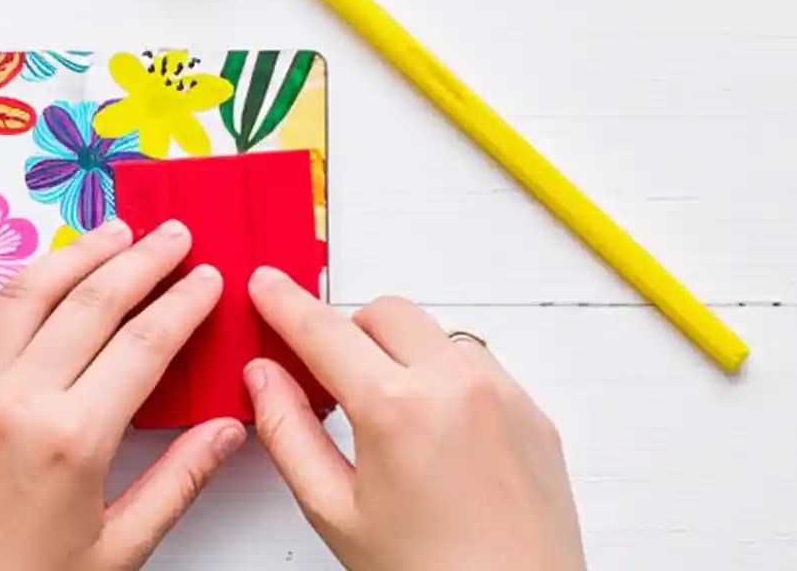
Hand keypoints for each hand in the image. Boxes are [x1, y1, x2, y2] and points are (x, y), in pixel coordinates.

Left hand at [0, 219, 246, 570]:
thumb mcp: (118, 549)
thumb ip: (178, 481)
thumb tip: (227, 431)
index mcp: (70, 441)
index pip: (142, 345)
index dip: (182, 303)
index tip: (207, 277)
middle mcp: (16, 403)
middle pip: (90, 303)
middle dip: (140, 260)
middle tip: (173, 235)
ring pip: (28, 296)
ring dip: (76, 255)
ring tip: (113, 232)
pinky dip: (16, 289)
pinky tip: (40, 277)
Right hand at [245, 268, 585, 570]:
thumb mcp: (335, 511)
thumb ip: (289, 433)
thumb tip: (263, 380)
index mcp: (397, 408)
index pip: (323, 330)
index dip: (285, 303)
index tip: (267, 286)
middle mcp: (455, 385)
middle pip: (383, 311)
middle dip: (347, 331)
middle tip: (328, 378)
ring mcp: (503, 393)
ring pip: (433, 331)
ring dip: (400, 352)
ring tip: (388, 416)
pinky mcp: (533, 410)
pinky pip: (475, 363)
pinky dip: (443, 377)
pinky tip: (434, 432)